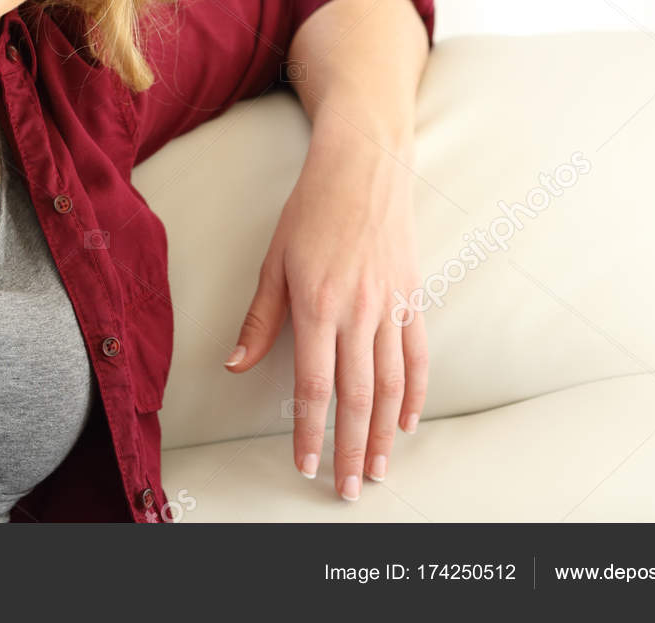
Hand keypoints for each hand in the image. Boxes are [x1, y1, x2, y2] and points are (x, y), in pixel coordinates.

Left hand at [222, 126, 426, 500]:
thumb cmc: (311, 210)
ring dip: (383, 433)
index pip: (315, 385)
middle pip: (356, 396)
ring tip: (376, 468)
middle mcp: (359, 311)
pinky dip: (415, 393)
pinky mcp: (412, 296)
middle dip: (349, 448)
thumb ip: (260, 318)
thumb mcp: (274, 260)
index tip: (305, 464)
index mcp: (317, 304)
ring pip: (392, 384)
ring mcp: (391, 305)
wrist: (363, 166)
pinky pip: (418, 355)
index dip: (309, 431)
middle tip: (347, 488)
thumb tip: (236, 364)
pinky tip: (405, 421)